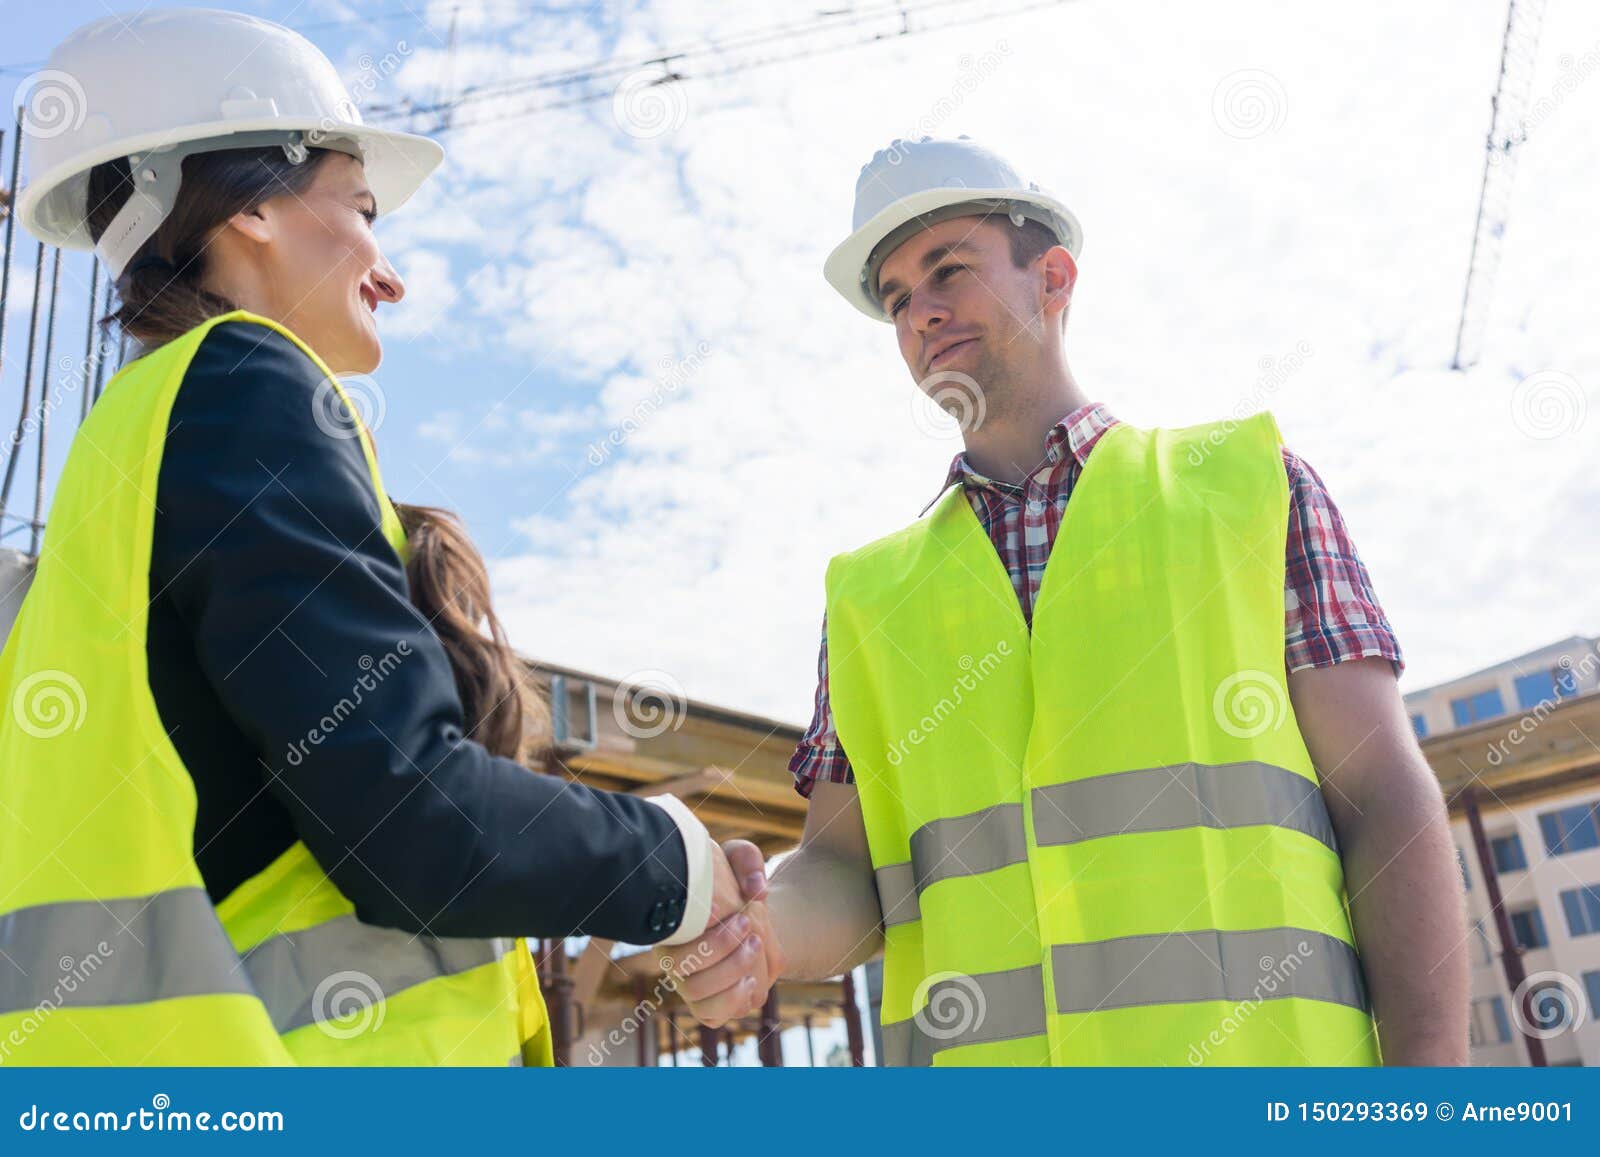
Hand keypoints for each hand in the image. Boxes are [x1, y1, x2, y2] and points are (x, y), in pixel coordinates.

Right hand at [661, 839, 785, 1027]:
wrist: (751, 916)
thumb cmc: (733, 884)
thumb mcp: (739, 860)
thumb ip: (746, 860)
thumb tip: (756, 888)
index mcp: (669, 926)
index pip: (667, 934)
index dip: (696, 929)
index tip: (726, 908)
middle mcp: (672, 958)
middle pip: (678, 967)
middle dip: (719, 947)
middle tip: (749, 924)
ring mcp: (688, 984)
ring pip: (695, 994)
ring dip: (730, 971)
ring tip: (755, 945)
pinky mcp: (708, 1004)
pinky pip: (709, 1016)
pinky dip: (731, 1002)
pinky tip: (751, 981)